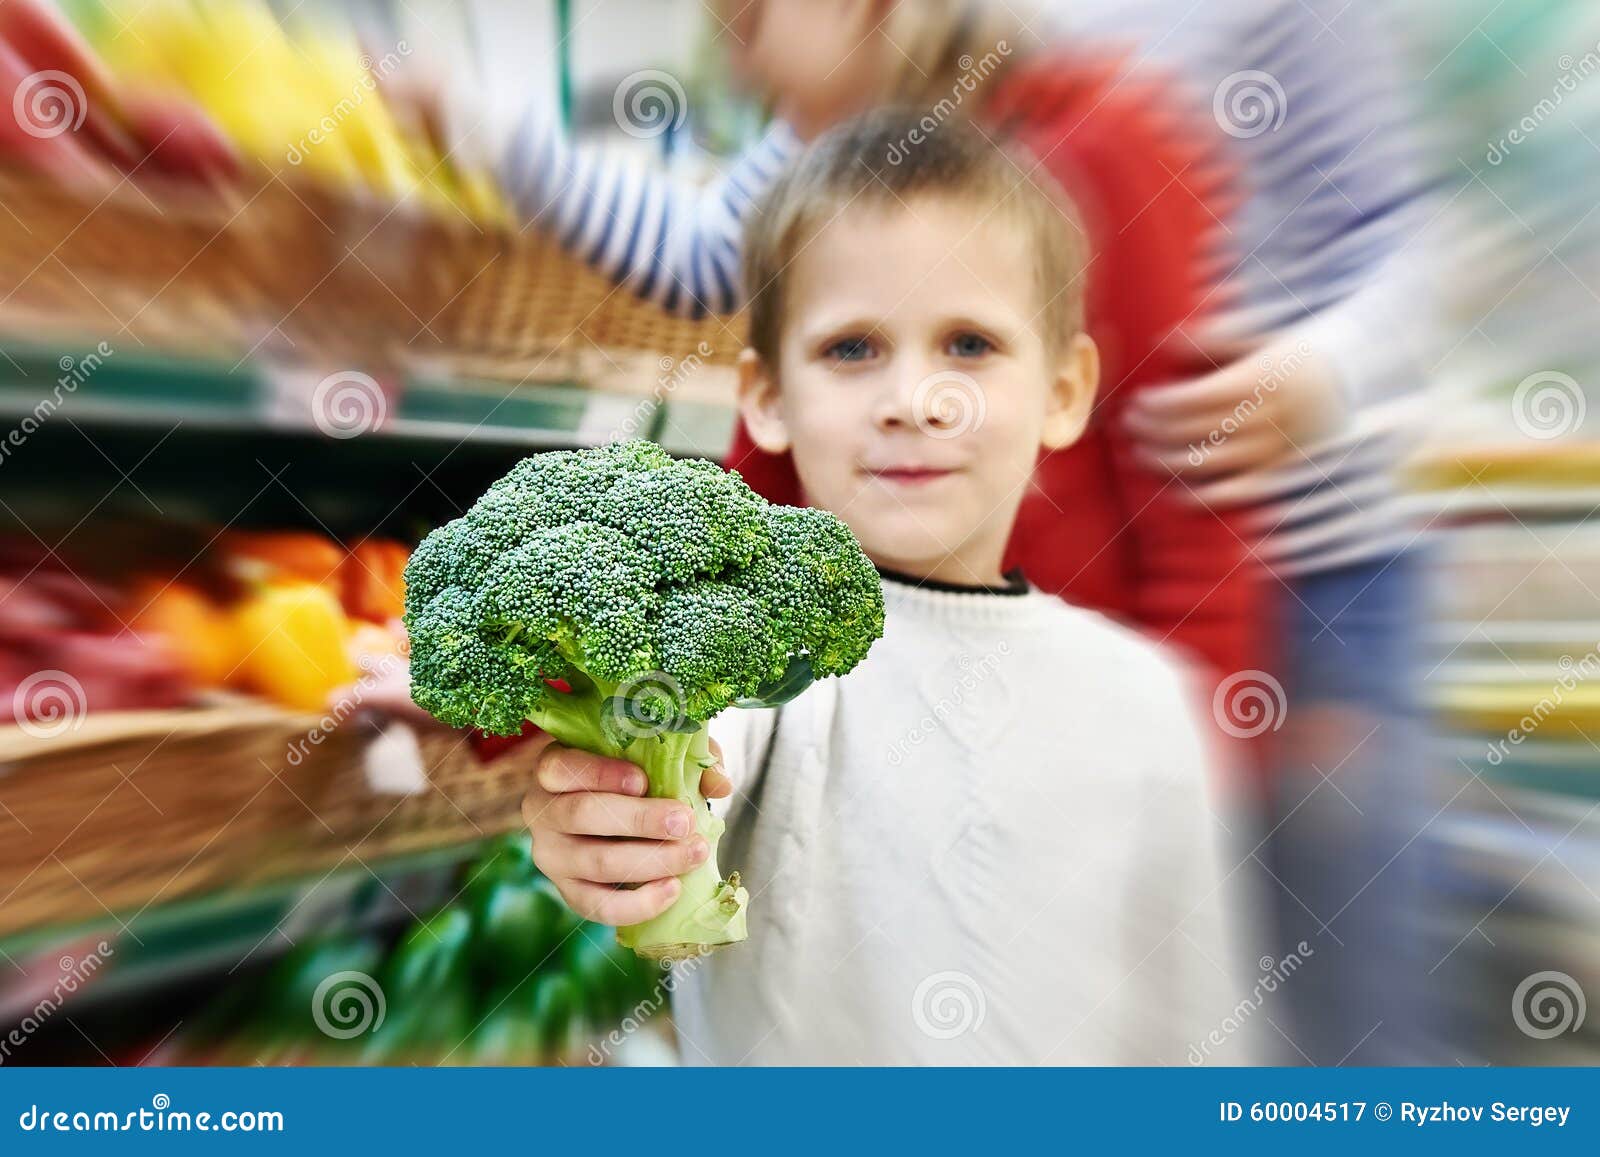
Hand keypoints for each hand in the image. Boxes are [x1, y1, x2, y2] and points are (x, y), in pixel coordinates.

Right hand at [521, 737, 732, 925]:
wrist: (613, 816)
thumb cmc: (632, 776)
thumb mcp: (656, 756)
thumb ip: (687, 760)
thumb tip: (719, 784)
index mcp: (553, 769)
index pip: (562, 767)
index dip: (600, 774)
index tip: (644, 780)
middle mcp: (542, 812)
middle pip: (582, 816)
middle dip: (639, 820)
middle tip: (685, 823)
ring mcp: (551, 856)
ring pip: (596, 863)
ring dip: (651, 861)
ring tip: (694, 854)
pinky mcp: (568, 891)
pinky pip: (599, 906)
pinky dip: (639, 903)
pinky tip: (672, 889)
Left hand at [1124, 337, 1346, 502]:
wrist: (1355, 373)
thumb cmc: (1295, 350)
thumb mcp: (1259, 335)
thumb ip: (1214, 339)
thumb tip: (1165, 340)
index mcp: (1260, 378)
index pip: (1197, 398)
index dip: (1161, 404)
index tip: (1138, 401)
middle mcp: (1266, 415)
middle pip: (1196, 429)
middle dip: (1154, 430)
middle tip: (1129, 424)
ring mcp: (1274, 446)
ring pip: (1210, 462)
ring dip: (1167, 461)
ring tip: (1141, 453)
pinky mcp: (1281, 470)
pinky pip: (1239, 491)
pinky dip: (1204, 497)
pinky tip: (1175, 493)